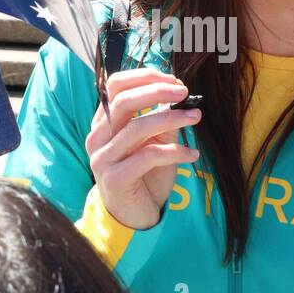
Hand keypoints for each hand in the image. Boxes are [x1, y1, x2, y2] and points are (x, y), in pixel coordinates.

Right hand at [85, 67, 200, 229]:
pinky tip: (193, 155)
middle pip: (122, 101)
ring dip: (171, 119)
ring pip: (137, 128)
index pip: (115, 86)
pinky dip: (175, 152)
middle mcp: (98, 138)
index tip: (172, 80)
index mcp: (104, 122)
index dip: (144, 77)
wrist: (135, 215)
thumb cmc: (145, 175)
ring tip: (195, 118)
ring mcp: (103, 158)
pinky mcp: (115, 179)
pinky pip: (148, 156)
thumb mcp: (155, 142)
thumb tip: (177, 96)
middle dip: (157, 91)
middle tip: (184, 92)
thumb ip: (161, 120)